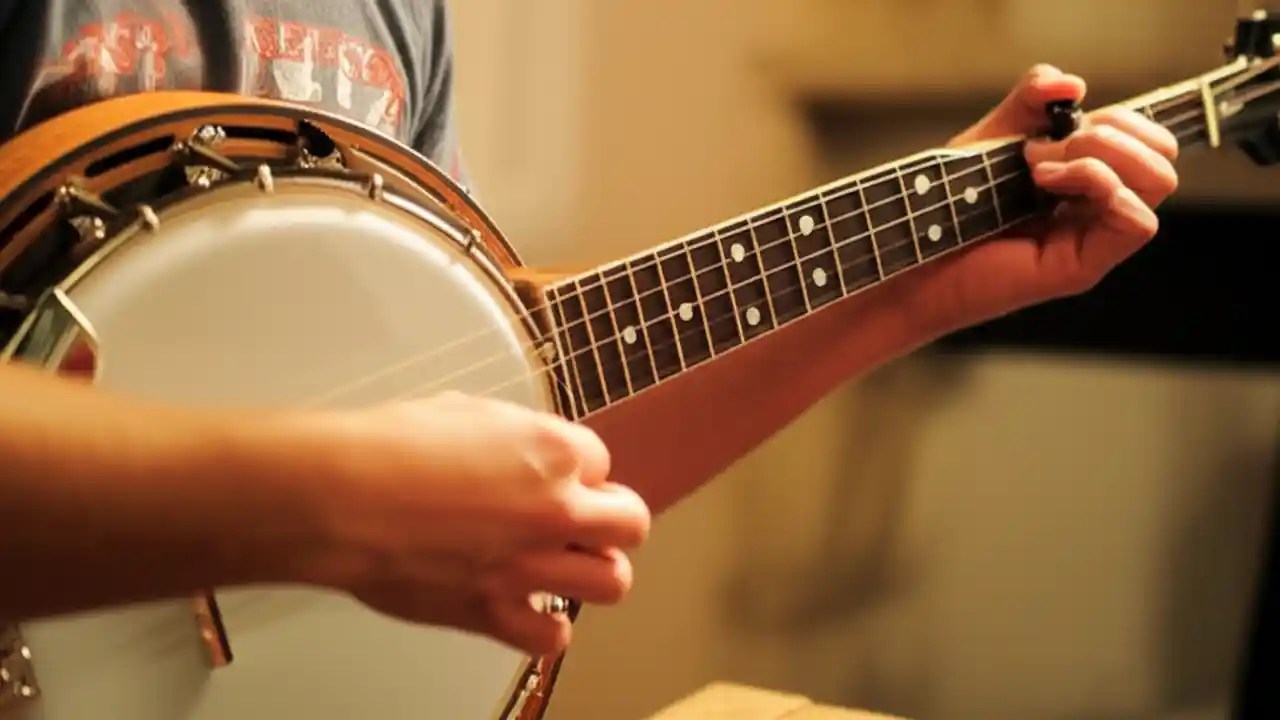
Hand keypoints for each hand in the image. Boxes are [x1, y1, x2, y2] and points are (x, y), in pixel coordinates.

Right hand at [287, 391, 649, 655]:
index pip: (602, 462)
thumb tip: (522, 452)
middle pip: (631, 523)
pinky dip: (546, 626)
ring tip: (567, 566)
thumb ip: (515, 436)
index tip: (559, 478)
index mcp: (552, 451)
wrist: (341, 496)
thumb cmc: (387, 447)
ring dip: (594, 572)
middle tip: (587, 522)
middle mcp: (556, 509)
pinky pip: (553, 636)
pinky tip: (529, 607)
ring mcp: (531, 565)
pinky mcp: (495, 611)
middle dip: (611, 520)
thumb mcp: (466, 411)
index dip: (578, 471)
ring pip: (613, 582)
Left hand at [900, 64, 1178, 336]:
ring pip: (1158, 182)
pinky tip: (1045, 185)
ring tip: (1038, 168)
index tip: (1052, 125)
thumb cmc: (945, 207)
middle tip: (1042, 149)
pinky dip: (1100, 186)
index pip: (1148, 141)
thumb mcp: (991, 136)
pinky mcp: (1081, 267)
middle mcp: (1096, 212)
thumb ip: (1030, 101)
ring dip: (1101, 156)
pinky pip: (1138, 222)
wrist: (911, 256)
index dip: (1117, 118)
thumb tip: (1072, 84)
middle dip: (1111, 134)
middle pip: (1162, 158)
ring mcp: (1091, 241)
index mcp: (1087, 181)